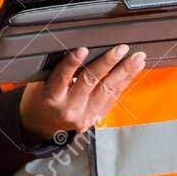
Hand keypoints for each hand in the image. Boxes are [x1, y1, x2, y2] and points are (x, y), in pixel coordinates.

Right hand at [18, 44, 146, 142]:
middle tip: (120, 49)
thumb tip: (73, 48)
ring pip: (107, 90)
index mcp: (52, 98)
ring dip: (124, 72)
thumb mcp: (40, 84)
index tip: (82, 50)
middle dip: (107, 63)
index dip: (72, 63)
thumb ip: (55, 70)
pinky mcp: (96, 117)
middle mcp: (70, 108)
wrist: (42, 127)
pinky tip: (134, 70)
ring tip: (136, 58)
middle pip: (90, 82)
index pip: (62, 78)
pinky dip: (125, 82)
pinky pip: (113, 97)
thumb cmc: (41, 100)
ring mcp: (85, 115)